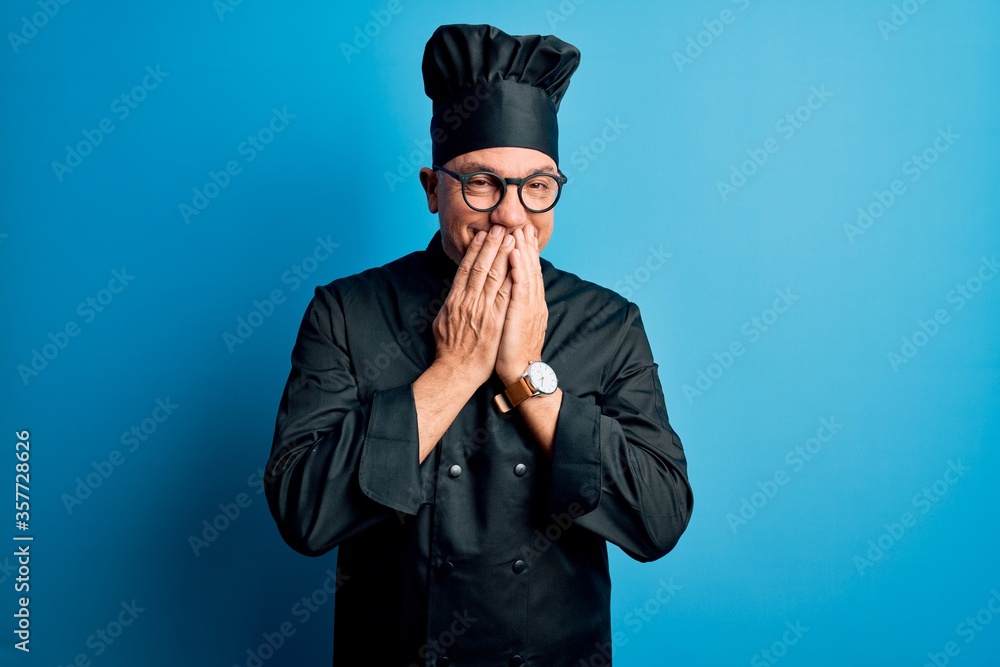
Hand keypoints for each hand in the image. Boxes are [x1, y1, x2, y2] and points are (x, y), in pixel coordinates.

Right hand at [432, 224, 514, 385]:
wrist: (457, 371)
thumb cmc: (449, 348)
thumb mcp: (443, 320)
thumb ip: (450, 303)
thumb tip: (455, 290)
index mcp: (454, 300)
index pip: (466, 268)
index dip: (475, 250)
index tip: (483, 235)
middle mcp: (468, 302)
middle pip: (480, 267)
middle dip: (492, 246)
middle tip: (500, 228)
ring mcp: (482, 311)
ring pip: (493, 277)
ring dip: (503, 255)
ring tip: (511, 238)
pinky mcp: (495, 321)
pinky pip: (505, 295)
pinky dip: (511, 277)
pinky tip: (517, 265)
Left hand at [496, 226, 547, 385]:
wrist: (521, 373)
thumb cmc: (512, 351)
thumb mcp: (514, 323)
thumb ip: (513, 306)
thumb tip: (508, 293)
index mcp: (530, 303)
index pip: (529, 272)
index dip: (526, 252)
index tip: (522, 234)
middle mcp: (533, 302)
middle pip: (530, 267)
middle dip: (526, 245)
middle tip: (522, 224)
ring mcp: (529, 307)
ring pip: (526, 272)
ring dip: (522, 250)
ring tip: (518, 231)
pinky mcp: (521, 314)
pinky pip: (520, 287)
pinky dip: (518, 269)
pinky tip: (514, 254)